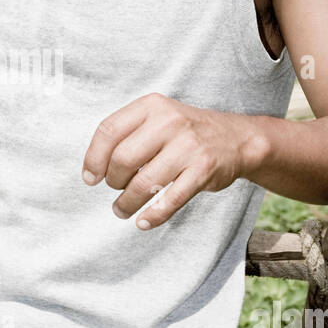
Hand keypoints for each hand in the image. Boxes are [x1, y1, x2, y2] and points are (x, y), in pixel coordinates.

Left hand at [81, 92, 258, 227]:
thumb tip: (93, 170)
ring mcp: (189, 146)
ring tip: (122, 210)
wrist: (236, 138)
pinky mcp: (204, 170)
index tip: (90, 177)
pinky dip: (153, 215)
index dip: (94, 158)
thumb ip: (127, 134)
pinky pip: (171, 199)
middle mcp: (170, 121)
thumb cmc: (185, 132)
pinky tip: (144, 221)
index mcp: (152, 106)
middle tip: (116, 190)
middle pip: (123, 159)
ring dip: (127, 203)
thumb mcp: (157, 118)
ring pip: (144, 183)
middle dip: (113, 182)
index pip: (109, 131)